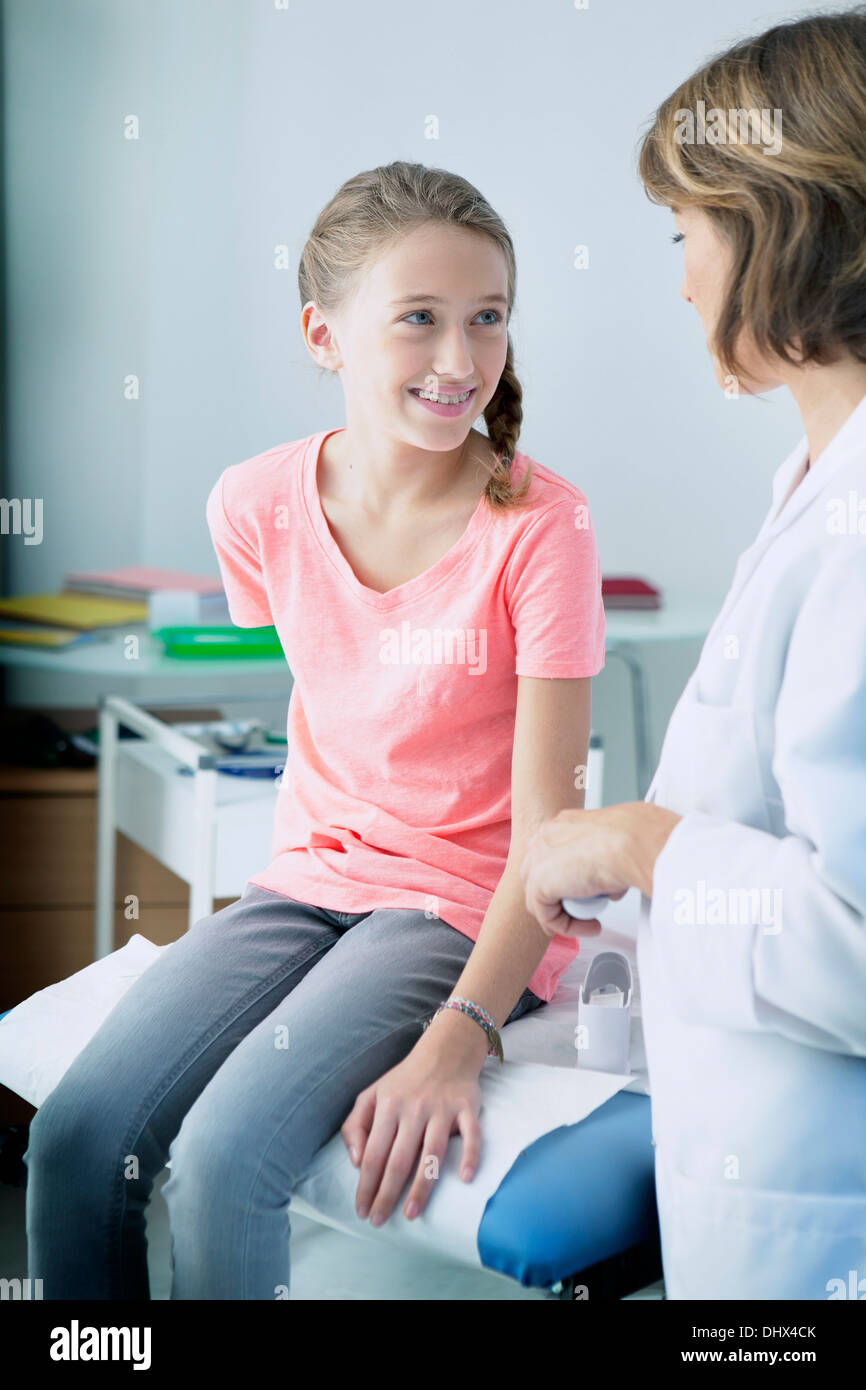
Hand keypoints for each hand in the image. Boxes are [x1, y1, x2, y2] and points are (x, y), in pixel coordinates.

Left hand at [341, 1039, 481, 1227]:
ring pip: (432, 1154)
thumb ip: (355, 1126)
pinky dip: (470, 1155)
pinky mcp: (467, 1108)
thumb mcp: (371, 1095)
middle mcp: (414, 1109)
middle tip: (379, 1221)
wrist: (445, 1050)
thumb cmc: (404, 1080)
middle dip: (387, 1195)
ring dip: (422, 1187)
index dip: (366, 1186)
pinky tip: (465, 1178)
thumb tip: (356, 1162)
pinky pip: (471, 1135)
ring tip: (411, 1214)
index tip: (362, 1210)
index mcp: (387, 1106)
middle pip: (398, 1160)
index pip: (373, 1154)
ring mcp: (442, 1109)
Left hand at [519, 804, 640, 938]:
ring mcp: (537, 859)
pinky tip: (591, 926)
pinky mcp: (539, 883)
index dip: (562, 880)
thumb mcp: (613, 847)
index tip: (580, 895)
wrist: (631, 844)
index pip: (549, 856)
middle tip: (581, 910)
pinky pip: (547, 915)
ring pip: (539, 897)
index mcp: (561, 825)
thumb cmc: (632, 838)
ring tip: (590, 921)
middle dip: (555, 897)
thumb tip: (608, 886)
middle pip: (536, 875)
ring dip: (562, 914)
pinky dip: (567, 927)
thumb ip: (603, 863)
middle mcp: (545, 838)